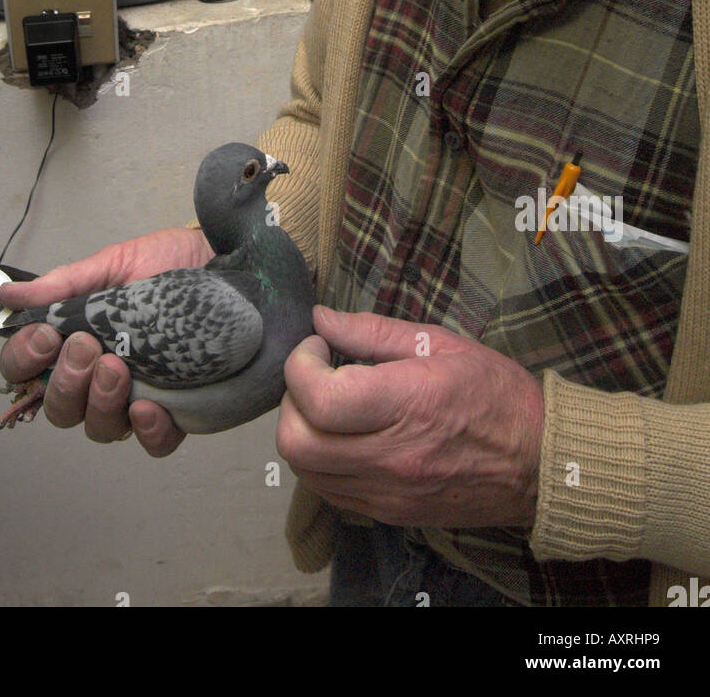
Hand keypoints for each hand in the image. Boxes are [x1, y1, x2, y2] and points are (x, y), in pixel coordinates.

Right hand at [0, 226, 212, 452]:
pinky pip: (153, 443)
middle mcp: (100, 376)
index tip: (44, 335)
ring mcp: (137, 397)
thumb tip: (8, 295)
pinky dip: (147, 431)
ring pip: (100, 428)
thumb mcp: (116, 264)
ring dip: (100, 403)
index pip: (28, 369)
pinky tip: (149, 406)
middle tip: (87, 347)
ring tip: (117, 368)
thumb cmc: (172, 262)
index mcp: (77, 339)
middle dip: (66, 381)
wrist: (230, 264)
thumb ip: (65, 285)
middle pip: (60, 408)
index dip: (24, 360)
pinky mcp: (179, 413)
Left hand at [276, 306, 543, 530]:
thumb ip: (374, 332)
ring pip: (305, 471)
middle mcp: (391, 457)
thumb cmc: (496, 394)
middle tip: (317, 376)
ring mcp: (388, 492)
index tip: (317, 346)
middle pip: (297, 441)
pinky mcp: (389, 513)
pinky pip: (328, 492)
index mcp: (407, 404)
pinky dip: (320, 462)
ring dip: (302, 431)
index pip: (319, 398)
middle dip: (292, 401)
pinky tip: (344, 436)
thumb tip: (322, 318)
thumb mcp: (442, 345)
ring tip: (330, 405)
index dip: (301, 365)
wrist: (540, 464)